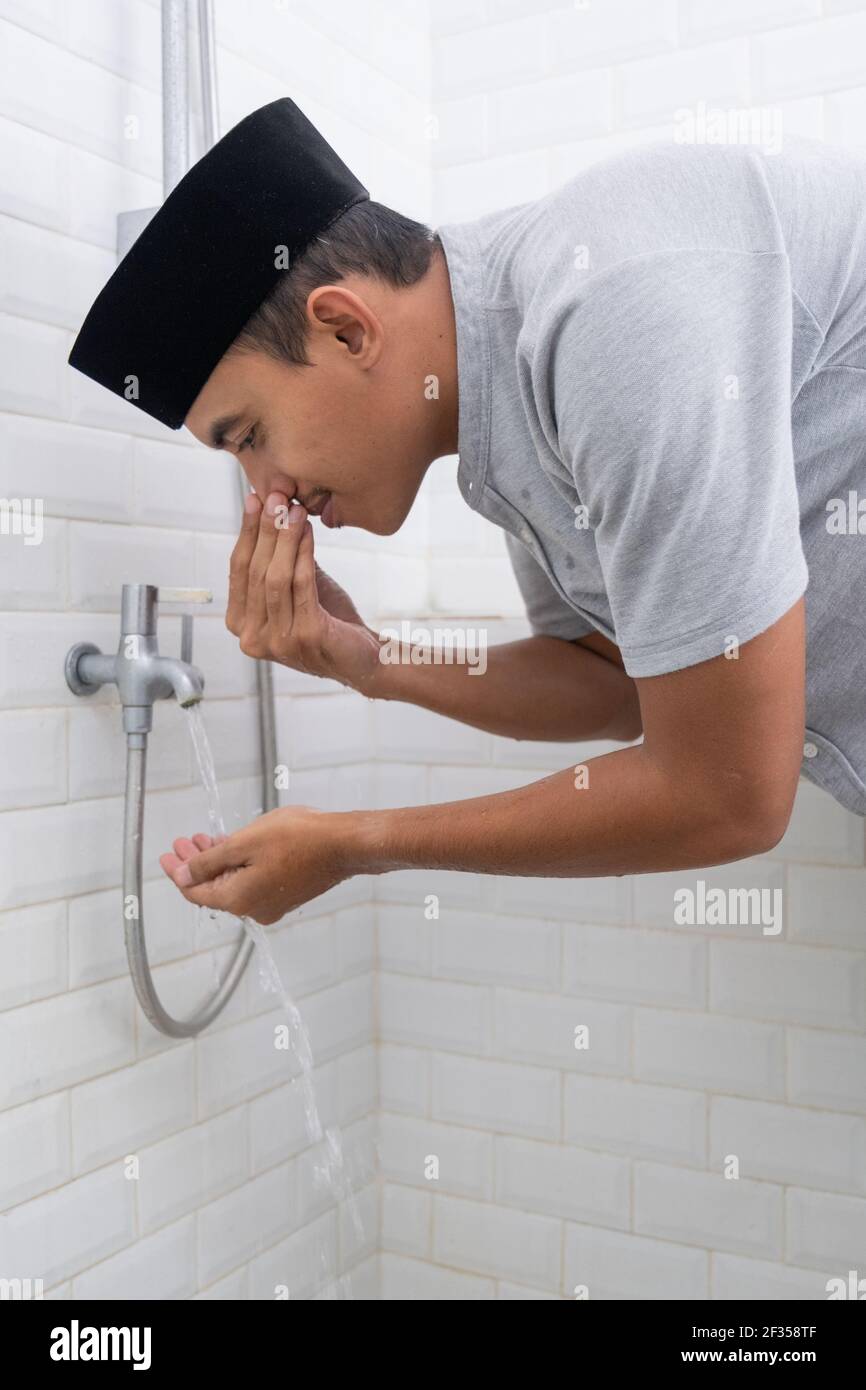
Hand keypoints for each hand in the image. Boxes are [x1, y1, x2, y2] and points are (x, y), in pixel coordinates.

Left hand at [158, 805, 352, 924]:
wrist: (344, 845)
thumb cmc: (299, 839)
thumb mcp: (244, 843)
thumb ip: (209, 861)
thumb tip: (182, 876)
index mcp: (238, 899)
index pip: (195, 892)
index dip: (177, 872)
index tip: (167, 854)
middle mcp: (254, 909)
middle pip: (214, 888)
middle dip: (196, 863)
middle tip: (185, 840)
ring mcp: (272, 904)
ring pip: (233, 883)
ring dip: (218, 862)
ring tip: (206, 838)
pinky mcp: (286, 895)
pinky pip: (252, 882)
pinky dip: (238, 866)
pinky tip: (233, 847)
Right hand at [227, 491, 382, 689]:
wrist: (362, 656)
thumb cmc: (326, 619)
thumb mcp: (294, 587)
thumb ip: (278, 558)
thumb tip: (271, 508)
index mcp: (240, 625)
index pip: (237, 570)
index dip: (246, 532)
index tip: (255, 499)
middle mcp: (252, 637)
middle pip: (255, 571)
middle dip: (266, 529)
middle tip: (277, 497)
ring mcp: (277, 641)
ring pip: (275, 577)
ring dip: (285, 538)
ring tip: (295, 509)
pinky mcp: (306, 637)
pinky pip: (301, 585)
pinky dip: (304, 554)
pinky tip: (308, 532)